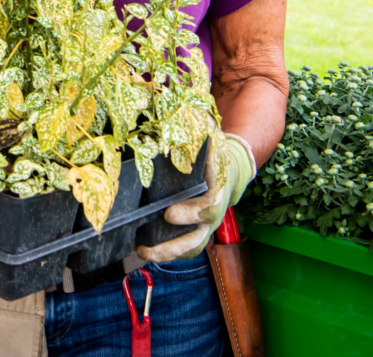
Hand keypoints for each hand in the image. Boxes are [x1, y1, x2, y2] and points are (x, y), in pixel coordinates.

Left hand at [136, 130, 255, 262]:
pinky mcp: (196, 228)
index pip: (208, 208)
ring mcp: (206, 224)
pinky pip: (184, 245)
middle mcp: (213, 212)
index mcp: (218, 190)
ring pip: (190, 246)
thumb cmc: (215, 150)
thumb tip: (187, 118)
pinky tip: (143, 248)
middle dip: (172, 246)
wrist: (232, 167)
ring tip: (140, 252)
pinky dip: (165, 250)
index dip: (190, 213)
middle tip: (146, 247)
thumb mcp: (211, 137)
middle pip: (197, 239)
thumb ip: (202, 130)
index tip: (168, 214)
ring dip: (165, 253)